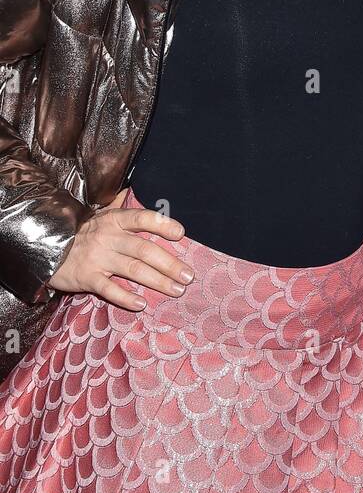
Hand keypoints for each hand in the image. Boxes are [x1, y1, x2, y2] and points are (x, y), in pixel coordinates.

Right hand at [47, 187, 192, 309]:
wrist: (45, 248)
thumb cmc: (80, 233)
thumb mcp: (98, 216)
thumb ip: (117, 205)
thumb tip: (130, 188)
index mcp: (114, 220)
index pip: (142, 218)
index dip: (162, 224)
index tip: (181, 234)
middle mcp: (108, 237)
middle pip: (145, 250)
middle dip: (170, 264)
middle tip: (189, 276)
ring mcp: (98, 258)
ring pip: (133, 270)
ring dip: (158, 281)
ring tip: (177, 290)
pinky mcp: (87, 278)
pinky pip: (109, 289)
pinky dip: (126, 297)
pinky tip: (141, 304)